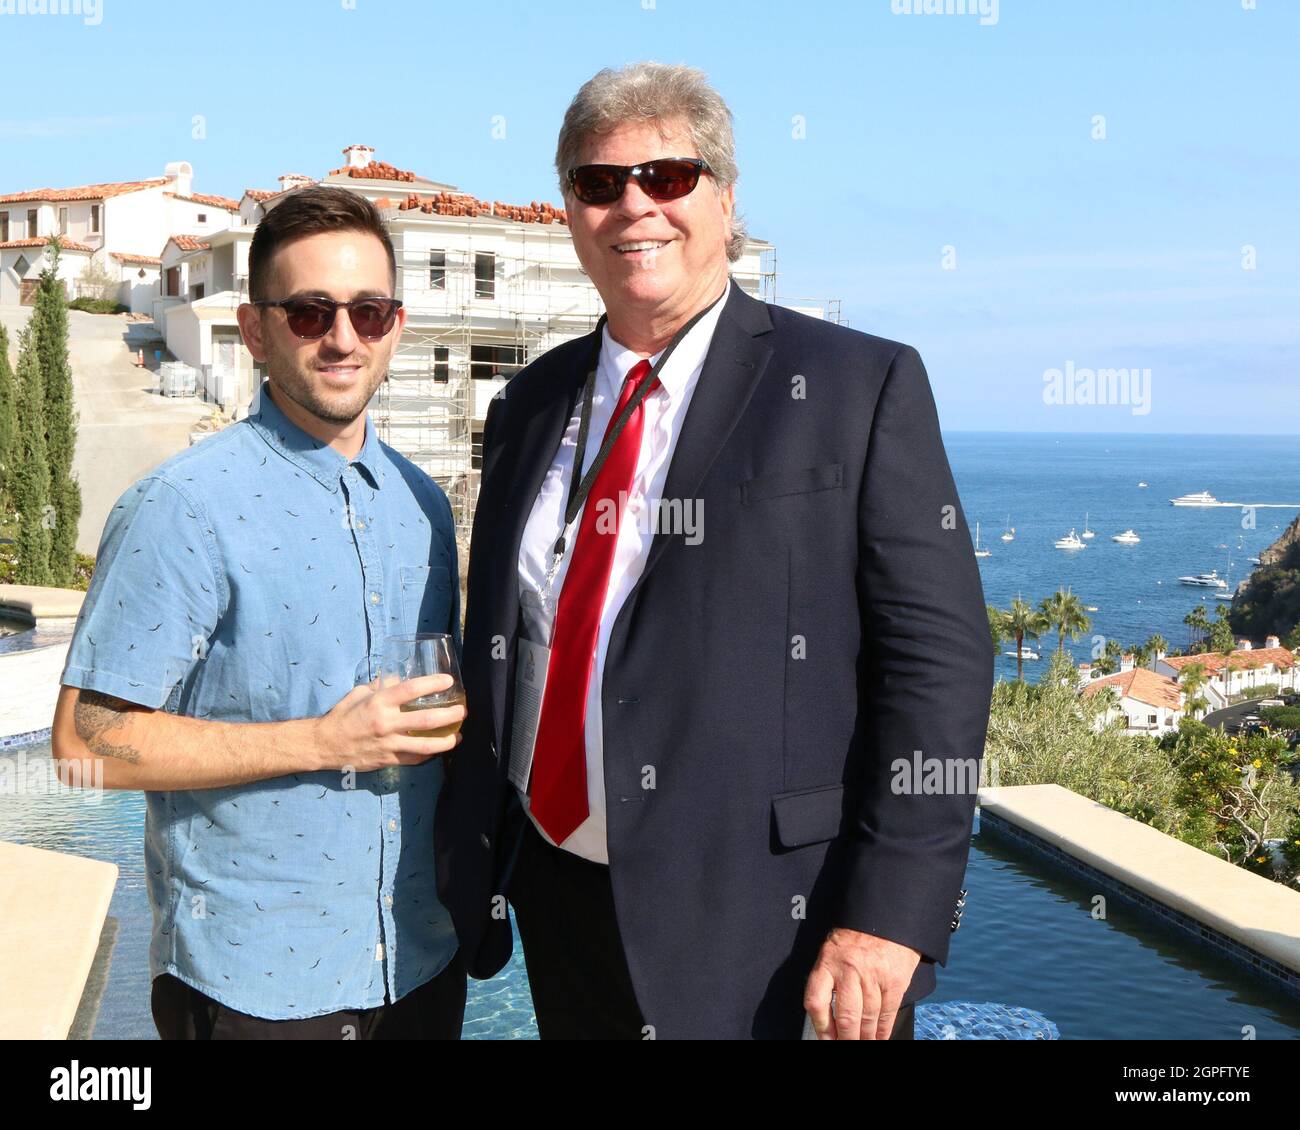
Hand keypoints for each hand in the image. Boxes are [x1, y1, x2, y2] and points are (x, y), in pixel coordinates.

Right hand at [314, 673, 465, 772]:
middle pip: (426, 720)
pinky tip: (439, 749)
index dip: (433, 684)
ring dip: (447, 740)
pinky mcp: (388, 760)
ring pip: (425, 745)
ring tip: (459, 735)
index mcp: (379, 702)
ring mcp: (388, 744)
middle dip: (449, 715)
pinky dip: (430, 755)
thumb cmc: (342, 715)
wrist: (324, 745)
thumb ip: (381, 686)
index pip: (411, 689)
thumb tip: (399, 677)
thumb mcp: (359, 693)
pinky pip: (414, 759)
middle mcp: (386, 723)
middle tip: (462, 711)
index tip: (448, 681)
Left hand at [803, 928, 920, 1039]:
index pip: (816, 1002)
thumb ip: (827, 980)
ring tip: (864, 1043)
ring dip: (866, 1038)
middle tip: (847, 1045)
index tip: (826, 1039)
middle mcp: (849, 970)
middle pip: (846, 1017)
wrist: (885, 917)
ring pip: (868, 1019)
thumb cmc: (855, 937)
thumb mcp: (832, 951)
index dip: (821, 1027)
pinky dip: (883, 1031)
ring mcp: (873, 976)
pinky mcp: (894, 981)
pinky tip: (879, 1038)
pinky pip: (887, 1014)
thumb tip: (827, 1018)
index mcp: (828, 962)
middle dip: (847, 1040)